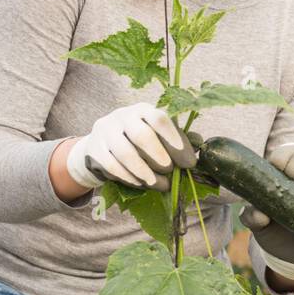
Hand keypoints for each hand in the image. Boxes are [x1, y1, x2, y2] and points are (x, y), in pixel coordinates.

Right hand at [66, 101, 196, 192]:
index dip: (175, 140)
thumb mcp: (158, 135)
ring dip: (146, 172)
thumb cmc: (139, 142)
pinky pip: (112, 166)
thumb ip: (177, 140)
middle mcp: (122, 116)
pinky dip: (130, 177)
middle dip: (159, 156)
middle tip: (171, 171)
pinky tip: (142, 184)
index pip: (159, 118)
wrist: (102, 147)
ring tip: (160, 184)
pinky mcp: (94, 149)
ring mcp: (105, 131)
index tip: (189, 162)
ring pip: (125, 153)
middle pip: (141, 135)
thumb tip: (199, 145)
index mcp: (143, 110)